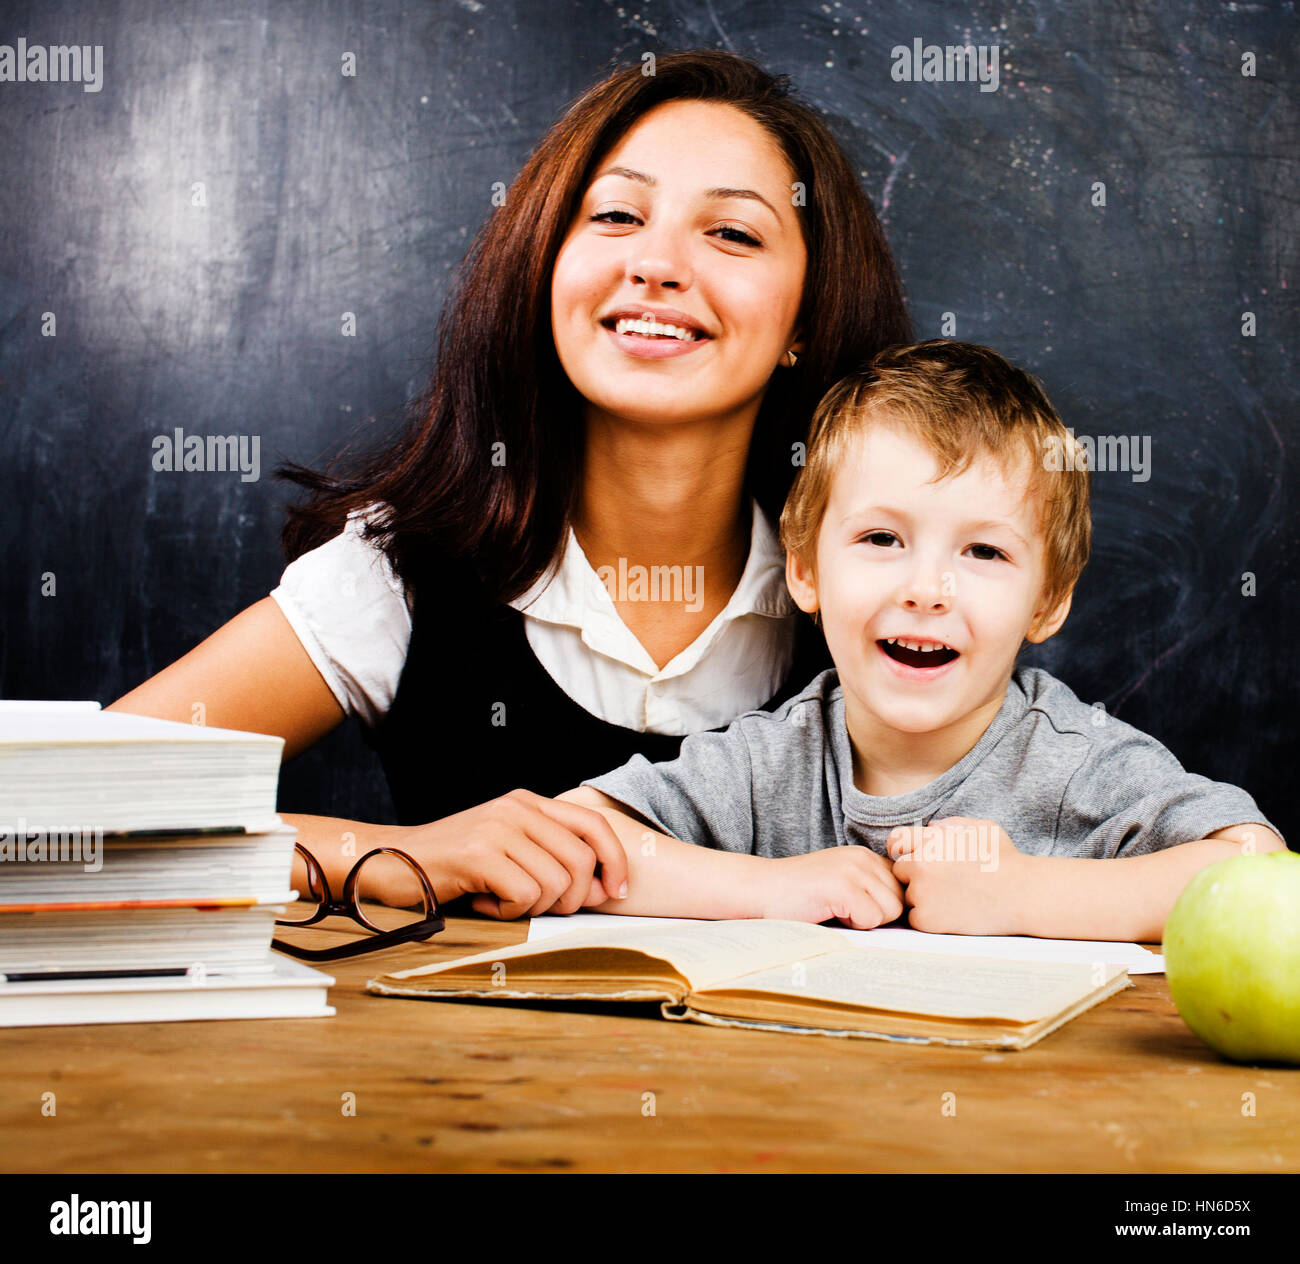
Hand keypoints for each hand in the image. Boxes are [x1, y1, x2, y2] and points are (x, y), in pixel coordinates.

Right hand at [365, 789, 629, 919]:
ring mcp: (498, 829)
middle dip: (573, 898)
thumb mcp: (505, 846)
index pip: (593, 825)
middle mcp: (517, 809)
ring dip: (535, 908)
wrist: (391, 861)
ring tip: (503, 901)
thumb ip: (549, 856)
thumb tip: (602, 889)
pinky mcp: (479, 855)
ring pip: (556, 884)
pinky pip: (526, 896)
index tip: (616, 891)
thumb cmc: (453, 864)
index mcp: (528, 803)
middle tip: (542, 909)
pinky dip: (510, 913)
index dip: (615, 860)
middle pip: (581, 861)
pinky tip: (486, 904)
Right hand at [757, 846, 906, 928]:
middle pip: (901, 903)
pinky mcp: (843, 887)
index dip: (884, 907)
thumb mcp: (842, 883)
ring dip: (864, 922)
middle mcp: (863, 857)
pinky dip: (851, 926)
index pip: (903, 889)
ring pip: (890, 912)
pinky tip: (828, 912)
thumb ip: (872, 891)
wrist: (760, 890)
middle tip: (843, 911)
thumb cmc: (800, 896)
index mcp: (866, 856)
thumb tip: (911, 916)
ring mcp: (853, 870)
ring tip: (835, 911)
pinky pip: (870, 921)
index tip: (857, 908)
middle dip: (876, 916)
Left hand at [887, 816, 1030, 934]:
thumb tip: (930, 828)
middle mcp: (920, 865)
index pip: (895, 840)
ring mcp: (922, 893)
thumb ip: (952, 825)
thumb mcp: (982, 828)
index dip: (904, 850)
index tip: (914, 857)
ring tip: (953, 898)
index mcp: (930, 841)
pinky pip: (915, 917)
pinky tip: (951, 913)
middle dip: (915, 875)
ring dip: (923, 897)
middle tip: (941, 882)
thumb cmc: (1006, 860)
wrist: (1022, 895)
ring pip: (908, 895)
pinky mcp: (927, 919)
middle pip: (899, 870)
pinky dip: (929, 918)